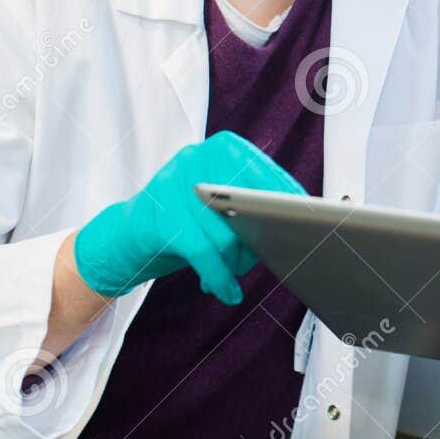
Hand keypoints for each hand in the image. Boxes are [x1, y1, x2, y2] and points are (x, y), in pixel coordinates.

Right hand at [72, 130, 304, 301]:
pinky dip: (218, 277)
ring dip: (234, 265)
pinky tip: (225, 291)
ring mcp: (173, 183)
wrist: (131, 233)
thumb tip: (300, 221)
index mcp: (223, 146)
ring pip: (226, 235)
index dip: (289, 205)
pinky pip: (202, 253)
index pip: (269, 175)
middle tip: (260, 258)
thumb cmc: (190, 218)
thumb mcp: (222, 201)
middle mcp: (198, 156)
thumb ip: (254, 203)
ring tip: (231, 279)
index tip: (307, 227)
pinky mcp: (159, 217)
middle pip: (249, 207)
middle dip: (257, 242)